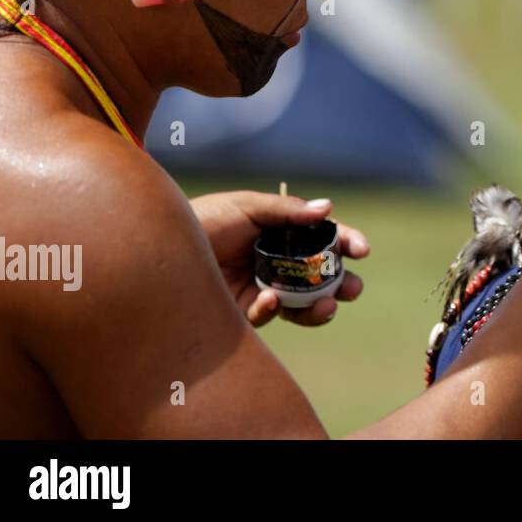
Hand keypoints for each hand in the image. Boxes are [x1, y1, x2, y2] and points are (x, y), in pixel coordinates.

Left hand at [190, 190, 368, 327]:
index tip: (362, 250)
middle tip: (353, 288)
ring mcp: (262, 288)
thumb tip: (328, 207)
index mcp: (283, 233)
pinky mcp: (243, 312)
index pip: (323, 239)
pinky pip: (268, 315)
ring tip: (328, 306)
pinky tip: (271, 299)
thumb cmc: (203, 220)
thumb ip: (288, 211)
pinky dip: (274, 309)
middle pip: (321, 277)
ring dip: (320, 307)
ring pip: (302, 304)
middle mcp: (277, 262)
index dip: (346, 243)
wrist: (159, 251)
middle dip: (343, 284)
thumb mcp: (247, 206)